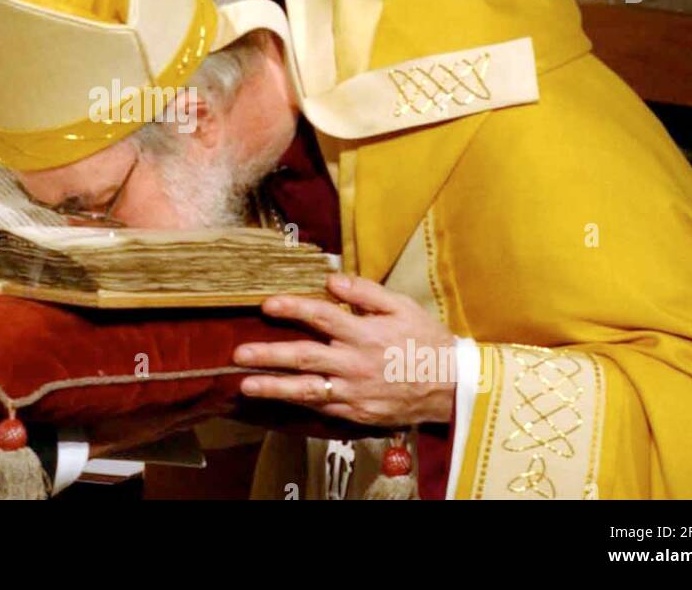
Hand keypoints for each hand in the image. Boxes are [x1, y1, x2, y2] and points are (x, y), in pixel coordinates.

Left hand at [232, 274, 456, 426]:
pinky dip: (298, 402)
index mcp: (365, 333)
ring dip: (273, 387)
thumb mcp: (402, 306)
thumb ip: (366, 292)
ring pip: (307, 390)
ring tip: (244, 384)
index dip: (292, 308)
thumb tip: (331, 278)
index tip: (266, 304)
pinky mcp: (356, 413)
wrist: (452, 386)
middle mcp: (355, 363)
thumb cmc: (426, 341)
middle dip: (268, 355)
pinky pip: (322, 407)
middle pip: (304, 357)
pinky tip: (277, 397)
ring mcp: (354, 392)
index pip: (321, 316)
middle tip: (238, 353)